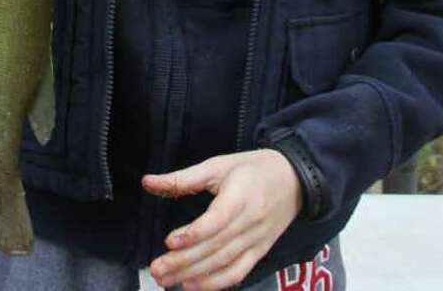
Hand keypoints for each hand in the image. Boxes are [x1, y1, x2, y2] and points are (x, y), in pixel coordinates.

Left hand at [143, 150, 302, 289]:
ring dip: (194, 276)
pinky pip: (238, 272)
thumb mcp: (218, 165)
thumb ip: (182, 178)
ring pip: (224, 263)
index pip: (217, 220)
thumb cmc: (253, 169)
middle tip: (157, 269)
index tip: (170, 242)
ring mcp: (256, 241)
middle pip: (216, 247)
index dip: (194, 234)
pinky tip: (194, 286)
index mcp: (240, 196)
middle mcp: (250, 222)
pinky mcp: (259, 252)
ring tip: (167, 280)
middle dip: (185, 262)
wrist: (294, 180)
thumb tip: (148, 182)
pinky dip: (216, 283)